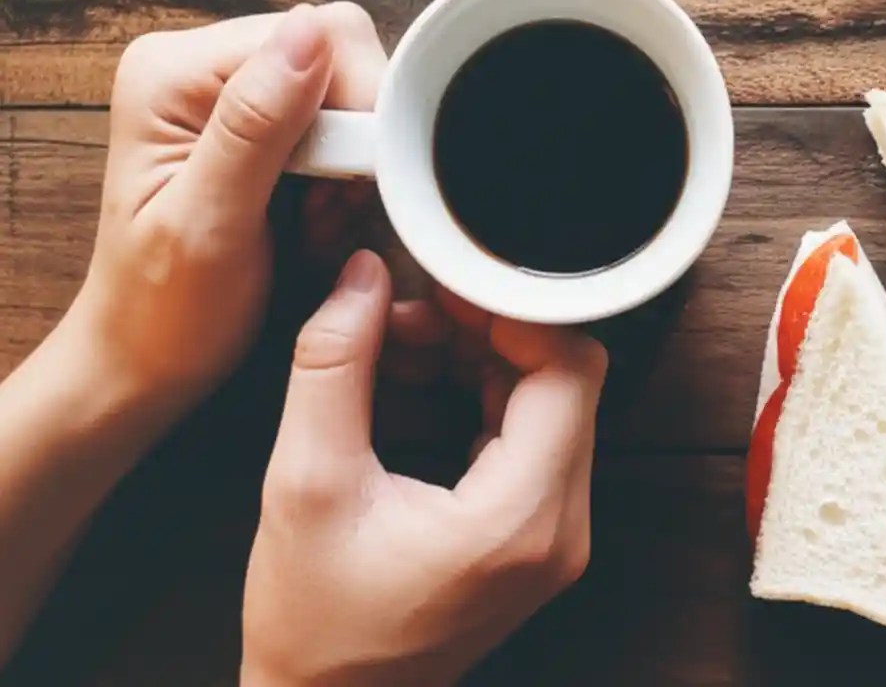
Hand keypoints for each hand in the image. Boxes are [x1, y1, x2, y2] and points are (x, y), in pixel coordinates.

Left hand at [69, 2, 387, 408]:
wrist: (148, 361)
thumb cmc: (165, 312)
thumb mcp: (210, 223)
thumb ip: (256, 126)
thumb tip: (310, 35)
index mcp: (173, 75)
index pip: (314, 37)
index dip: (356, 108)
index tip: (347, 186)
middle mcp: (199, 69)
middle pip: (338, 59)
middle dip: (353, 145)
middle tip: (323, 213)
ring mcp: (232, 97)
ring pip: (348, 101)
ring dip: (349, 172)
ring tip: (310, 225)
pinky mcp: (260, 130)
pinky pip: (339, 133)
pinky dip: (342, 184)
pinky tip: (310, 221)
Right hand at [242, 251, 607, 685]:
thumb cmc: (315, 621)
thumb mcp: (305, 481)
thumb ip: (334, 365)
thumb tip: (362, 274)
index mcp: (521, 519)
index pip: (570, 371)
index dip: (512, 313)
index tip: (443, 289)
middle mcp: (561, 528)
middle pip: (562, 381)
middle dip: (483, 332)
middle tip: (402, 316)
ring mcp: (555, 535)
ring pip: (546, 403)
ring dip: (475, 360)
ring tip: (393, 349)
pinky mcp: (536, 535)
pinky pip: (529, 437)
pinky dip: (476, 398)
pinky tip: (410, 388)